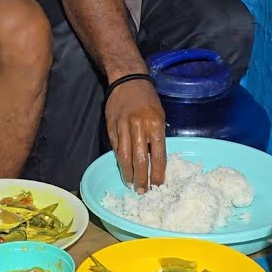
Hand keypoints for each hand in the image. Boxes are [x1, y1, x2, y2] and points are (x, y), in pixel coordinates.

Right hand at [105, 77, 166, 192]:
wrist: (128, 80)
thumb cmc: (148, 98)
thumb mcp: (160, 115)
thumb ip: (157, 136)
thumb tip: (155, 159)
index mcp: (155, 125)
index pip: (158, 156)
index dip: (158, 174)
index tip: (158, 185)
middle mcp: (139, 127)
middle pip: (140, 161)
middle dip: (141, 179)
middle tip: (142, 191)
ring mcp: (122, 127)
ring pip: (124, 157)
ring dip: (128, 174)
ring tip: (131, 184)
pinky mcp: (111, 127)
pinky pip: (115, 148)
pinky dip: (119, 160)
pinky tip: (122, 168)